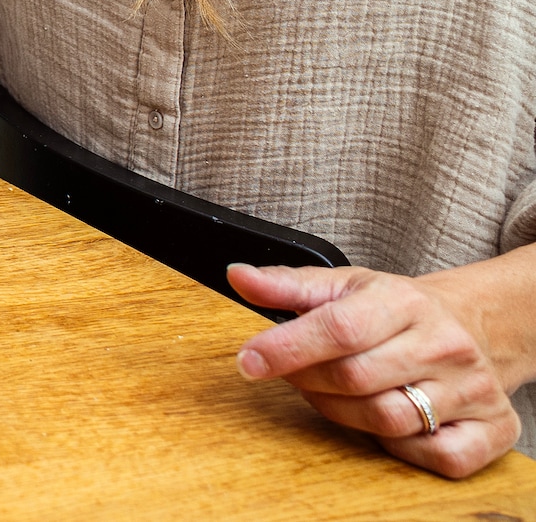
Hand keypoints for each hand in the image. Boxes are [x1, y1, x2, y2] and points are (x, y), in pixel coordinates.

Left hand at [230, 263, 523, 476]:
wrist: (479, 324)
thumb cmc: (400, 310)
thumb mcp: (346, 286)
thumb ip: (288, 286)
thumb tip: (238, 277)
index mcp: (404, 302)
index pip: (338, 329)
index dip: (286, 349)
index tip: (248, 362)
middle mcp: (445, 345)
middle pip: (356, 380)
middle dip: (310, 382)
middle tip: (294, 376)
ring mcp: (474, 389)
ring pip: (390, 420)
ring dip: (345, 415)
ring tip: (334, 396)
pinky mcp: (495, 429)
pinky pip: (438, 455)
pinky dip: (402, 449)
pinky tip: (387, 425)